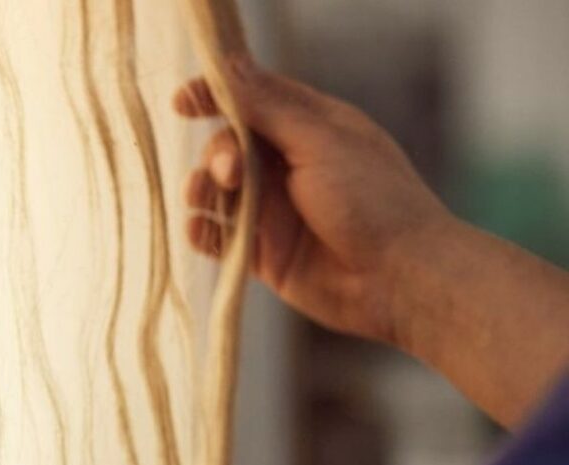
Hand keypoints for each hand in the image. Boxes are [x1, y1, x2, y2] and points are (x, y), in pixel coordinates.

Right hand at [175, 57, 454, 345]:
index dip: (215, 95)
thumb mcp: (319, 141)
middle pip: (229, 144)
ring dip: (202, 190)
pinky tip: (200, 230)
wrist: (399, 278)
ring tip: (204, 200)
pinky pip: (219, 237)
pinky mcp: (264, 253)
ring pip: (218, 191)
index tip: (182, 102)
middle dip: (218, 154)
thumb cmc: (373, 201)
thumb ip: (268, 109)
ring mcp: (275, 211)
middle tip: (231, 174)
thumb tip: (229, 68)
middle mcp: (288, 166)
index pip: (253, 98)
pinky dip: (203, 232)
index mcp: (310, 127)